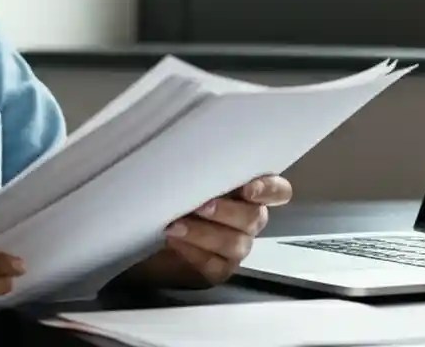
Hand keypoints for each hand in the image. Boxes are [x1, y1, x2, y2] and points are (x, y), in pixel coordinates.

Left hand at [124, 175, 292, 288]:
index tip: (247, 189)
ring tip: (176, 226)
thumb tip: (195, 156)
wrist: (147, 234)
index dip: (269, 189)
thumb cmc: (173, 198)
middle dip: (227, 212)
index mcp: (249, 194)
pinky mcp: (218, 269)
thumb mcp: (187, 178)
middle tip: (200, 206)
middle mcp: (248, 221)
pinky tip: (176, 243)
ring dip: (204, 233)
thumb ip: (203, 170)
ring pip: (235, 243)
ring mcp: (235, 247)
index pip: (278, 191)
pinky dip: (193, 252)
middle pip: (255, 218)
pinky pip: (214, 264)